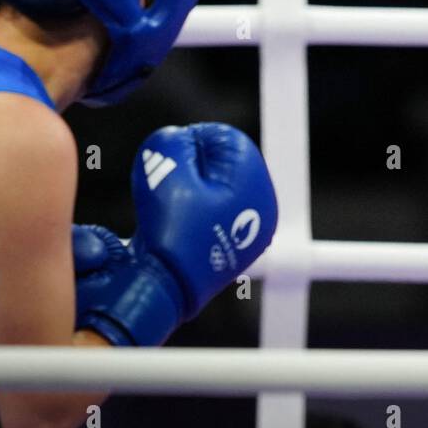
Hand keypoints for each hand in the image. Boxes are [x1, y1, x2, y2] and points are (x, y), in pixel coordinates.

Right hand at [72, 123, 278, 345]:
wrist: (167, 289)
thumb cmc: (168, 229)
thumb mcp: (163, 169)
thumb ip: (172, 142)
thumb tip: (177, 139)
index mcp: (254, 181)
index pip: (224, 139)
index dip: (189, 141)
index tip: (165, 159)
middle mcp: (263, 205)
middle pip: (223, 165)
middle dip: (190, 168)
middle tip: (164, 183)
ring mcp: (253, 229)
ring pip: (217, 191)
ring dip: (189, 191)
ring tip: (168, 206)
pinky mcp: (237, 248)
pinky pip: (214, 216)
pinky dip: (193, 214)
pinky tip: (175, 226)